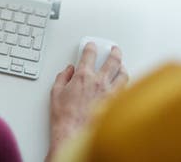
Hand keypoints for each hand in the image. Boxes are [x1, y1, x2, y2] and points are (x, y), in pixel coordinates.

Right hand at [47, 44, 128, 160]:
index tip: (91, 46)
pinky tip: (123, 86)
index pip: (89, 55)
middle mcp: (99, 82)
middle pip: (112, 61)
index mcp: (83, 77)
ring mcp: (110, 93)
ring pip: (123, 75)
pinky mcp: (116, 105)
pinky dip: (124, 86)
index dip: (91, 47)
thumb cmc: (65, 117)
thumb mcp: (56, 92)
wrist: (74, 134)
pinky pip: (124, 91)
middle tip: (114, 49)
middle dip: (114, 52)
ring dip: (123, 68)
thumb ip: (62, 77)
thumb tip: (68, 71)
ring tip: (122, 66)